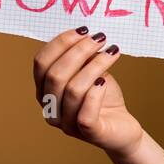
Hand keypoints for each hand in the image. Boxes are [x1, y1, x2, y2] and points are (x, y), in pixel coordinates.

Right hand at [33, 27, 142, 157]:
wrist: (122, 127)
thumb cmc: (103, 97)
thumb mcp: (91, 71)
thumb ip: (82, 57)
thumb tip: (84, 36)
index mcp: (45, 90)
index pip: (41, 63)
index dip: (59, 43)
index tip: (82, 30)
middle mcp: (50, 108)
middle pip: (55, 75)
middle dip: (79, 51)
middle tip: (100, 38)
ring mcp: (67, 124)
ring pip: (72, 90)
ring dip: (94, 66)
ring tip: (112, 52)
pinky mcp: (88, 133)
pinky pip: (85, 114)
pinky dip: (95, 94)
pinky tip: (104, 81)